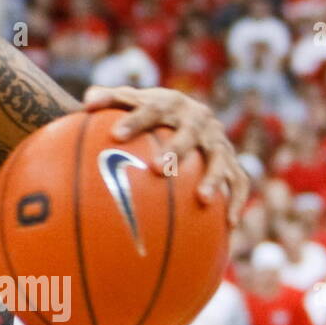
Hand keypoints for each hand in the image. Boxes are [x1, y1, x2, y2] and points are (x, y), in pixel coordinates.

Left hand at [82, 85, 249, 226]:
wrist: (191, 112)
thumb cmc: (148, 112)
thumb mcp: (129, 101)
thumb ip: (108, 100)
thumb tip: (86, 101)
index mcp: (169, 104)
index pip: (150, 110)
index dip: (134, 121)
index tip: (115, 136)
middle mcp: (197, 120)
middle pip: (188, 135)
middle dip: (175, 151)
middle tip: (157, 169)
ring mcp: (217, 141)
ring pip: (219, 159)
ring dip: (213, 178)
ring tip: (203, 199)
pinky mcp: (231, 161)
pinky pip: (239, 182)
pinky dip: (236, 200)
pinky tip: (230, 224)